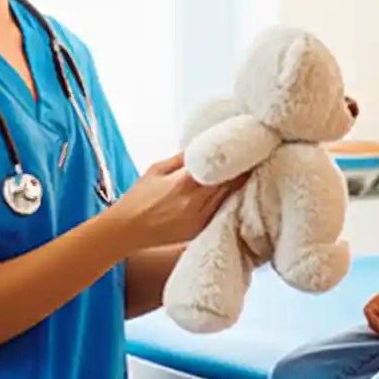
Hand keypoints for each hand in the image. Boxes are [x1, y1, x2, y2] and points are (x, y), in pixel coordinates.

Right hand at [110, 153, 246, 248]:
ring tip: (248, 172)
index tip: (245, 149)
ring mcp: (199, 220)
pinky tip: (232, 193)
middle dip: (240, 171)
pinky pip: (220, 212)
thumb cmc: (137, 198)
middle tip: (252, 158)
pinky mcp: (199, 231)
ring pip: (228, 199)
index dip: (234, 159)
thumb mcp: (156, 170)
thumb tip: (202, 147)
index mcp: (184, 183)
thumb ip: (181, 159)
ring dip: (237, 186)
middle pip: (228, 184)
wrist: (126, 231)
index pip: (219, 169)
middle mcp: (195, 203)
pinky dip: (227, 201)